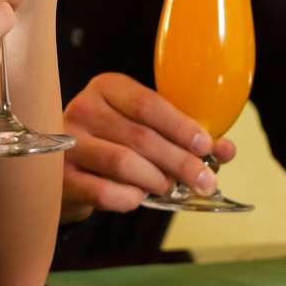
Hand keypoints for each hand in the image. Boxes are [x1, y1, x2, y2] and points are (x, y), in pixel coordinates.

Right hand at [61, 73, 235, 215]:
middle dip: (180, 162)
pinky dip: (130, 198)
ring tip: (169, 188)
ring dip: (156, 181)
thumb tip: (226, 150)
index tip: (206, 146)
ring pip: (123, 163)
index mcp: (106, 87)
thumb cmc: (114, 143)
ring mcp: (67, 143)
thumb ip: (183, 136)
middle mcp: (83, 108)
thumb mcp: (145, 128)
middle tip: (205, 182)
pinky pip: (105, 192)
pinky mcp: (59, 176)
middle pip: (141, 137)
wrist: (63, 168)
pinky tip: (138, 196)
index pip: (147, 104)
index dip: (181, 127)